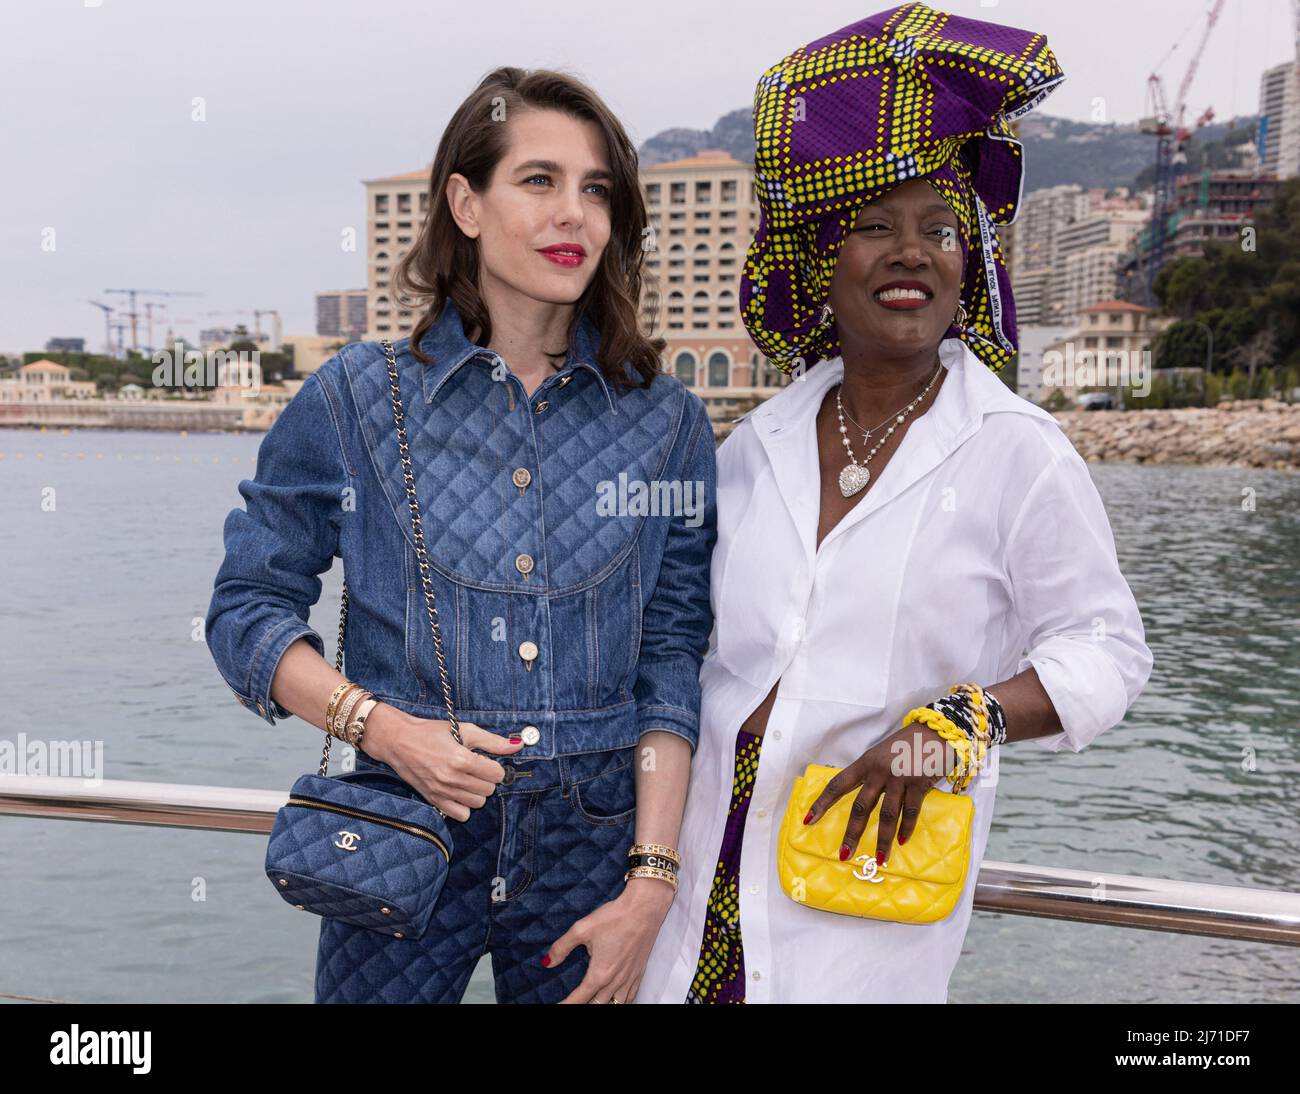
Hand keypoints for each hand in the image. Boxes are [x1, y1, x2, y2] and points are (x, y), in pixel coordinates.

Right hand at [361, 704, 523, 820]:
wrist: (399, 741)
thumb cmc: (431, 733)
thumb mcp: (464, 730)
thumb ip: (492, 741)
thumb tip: (517, 745)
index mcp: (461, 759)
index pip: (496, 774)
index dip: (495, 766)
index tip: (486, 760)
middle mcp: (452, 778)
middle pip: (489, 790)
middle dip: (487, 779)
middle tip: (476, 768)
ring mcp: (442, 792)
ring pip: (477, 803)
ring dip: (477, 792)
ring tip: (467, 779)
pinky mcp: (433, 800)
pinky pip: (460, 815)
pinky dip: (464, 805)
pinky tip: (458, 791)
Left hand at [545, 878, 675, 1002]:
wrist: (644, 908)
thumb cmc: (614, 917)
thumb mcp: (582, 929)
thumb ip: (562, 947)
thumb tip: (547, 962)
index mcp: (599, 974)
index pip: (579, 999)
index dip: (566, 1005)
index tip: (557, 1006)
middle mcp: (615, 981)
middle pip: (596, 1005)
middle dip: (583, 1005)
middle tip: (572, 1001)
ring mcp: (629, 978)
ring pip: (615, 1004)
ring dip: (601, 1005)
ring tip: (591, 1001)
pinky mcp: (639, 972)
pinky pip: (631, 997)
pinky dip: (620, 1002)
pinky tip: (615, 999)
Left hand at [802, 722, 950, 872]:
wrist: (936, 731)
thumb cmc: (905, 744)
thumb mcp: (880, 754)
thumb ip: (870, 774)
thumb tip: (861, 799)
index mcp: (865, 763)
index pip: (838, 784)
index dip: (822, 803)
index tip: (808, 820)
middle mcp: (878, 771)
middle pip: (860, 806)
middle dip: (851, 832)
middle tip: (844, 854)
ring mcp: (899, 777)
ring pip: (886, 813)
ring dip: (882, 838)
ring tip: (878, 858)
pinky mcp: (919, 783)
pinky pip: (911, 810)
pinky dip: (906, 827)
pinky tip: (902, 841)